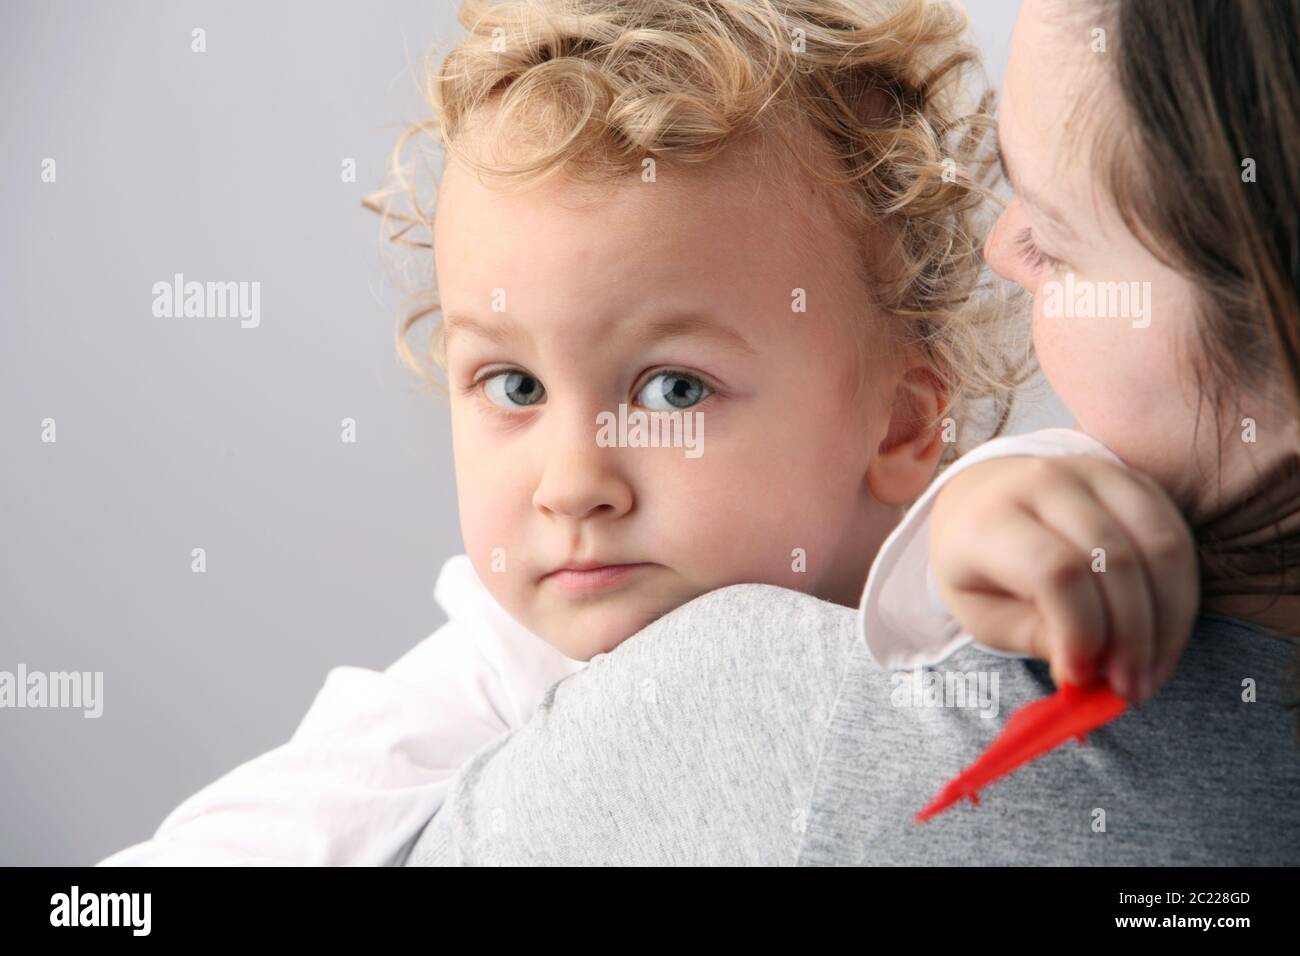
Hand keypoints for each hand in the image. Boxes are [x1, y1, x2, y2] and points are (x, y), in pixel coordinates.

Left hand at [928, 454, 1198, 702]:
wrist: (983, 498)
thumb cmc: (980, 564)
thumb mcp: (982, 611)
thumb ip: (1033, 638)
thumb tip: (1087, 674)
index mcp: (992, 517)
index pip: (1054, 570)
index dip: (1080, 630)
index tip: (1082, 678)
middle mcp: (1044, 483)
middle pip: (1116, 561)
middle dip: (1132, 637)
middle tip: (1129, 689)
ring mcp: (1094, 473)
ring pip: (1160, 547)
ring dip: (1167, 622)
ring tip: (1149, 673)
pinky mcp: (1134, 480)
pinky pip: (1178, 539)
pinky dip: (1180, 598)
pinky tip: (1163, 640)